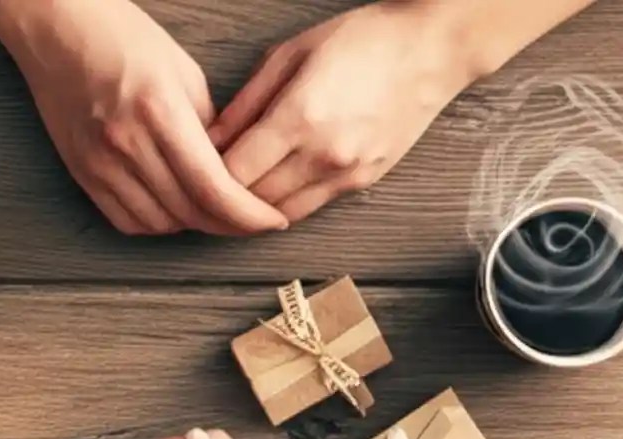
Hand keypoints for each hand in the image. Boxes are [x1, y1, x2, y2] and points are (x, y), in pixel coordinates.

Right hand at [0, 0, 286, 235]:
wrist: (57, 29)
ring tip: (214, 213)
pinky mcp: (82, 173)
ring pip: (161, 224)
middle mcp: (127, 143)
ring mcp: (100, 162)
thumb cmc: (122, 38)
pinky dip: (157, 224)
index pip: (214, 188)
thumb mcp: (184, 72)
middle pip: (191, 212)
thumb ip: (209, 127)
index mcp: (160, 112)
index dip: (248, 215)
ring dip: (193, 225)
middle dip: (230, 225)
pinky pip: (126, 221)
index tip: (271, 221)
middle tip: (251, 221)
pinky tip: (173, 209)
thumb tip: (229, 169)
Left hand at [209, 1, 477, 222]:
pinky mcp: (364, 182)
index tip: (191, 170)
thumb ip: (245, 104)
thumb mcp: (290, 55)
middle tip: (201, 188)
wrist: (431, 50)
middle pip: (253, 202)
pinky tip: (270, 187)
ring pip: (281, 214)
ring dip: (252, 210)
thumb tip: (207, 141)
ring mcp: (347, 174)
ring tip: (232, 194)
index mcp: (300, 118)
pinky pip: (311, 207)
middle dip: (222, 200)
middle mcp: (324, 155)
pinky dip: (284, 204)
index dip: (204, 178)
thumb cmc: (361, 40)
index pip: (233, 174)